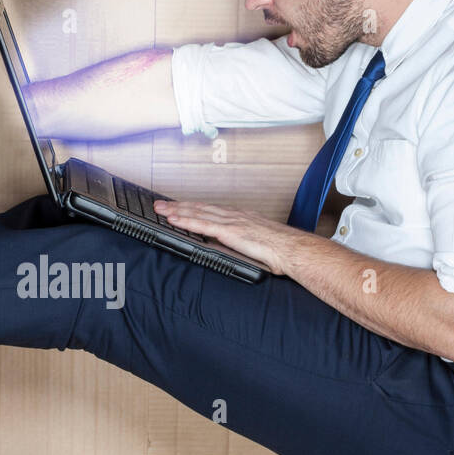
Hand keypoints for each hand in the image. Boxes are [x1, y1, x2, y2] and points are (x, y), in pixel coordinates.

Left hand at [152, 199, 288, 273]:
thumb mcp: (255, 244)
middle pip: (200, 208)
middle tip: (160, 204)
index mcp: (241, 218)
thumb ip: (238, 243)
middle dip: (178, 205)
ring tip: (160, 209)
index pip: (211, 210)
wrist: (293, 250)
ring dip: (177, 210)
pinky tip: (174, 220)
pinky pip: (203, 225)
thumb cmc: (281, 250)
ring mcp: (232, 221)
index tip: (178, 206)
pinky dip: (186, 221)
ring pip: (198, 213)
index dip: (192, 207)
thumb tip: (224, 247)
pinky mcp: (230, 231)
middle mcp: (234, 215)